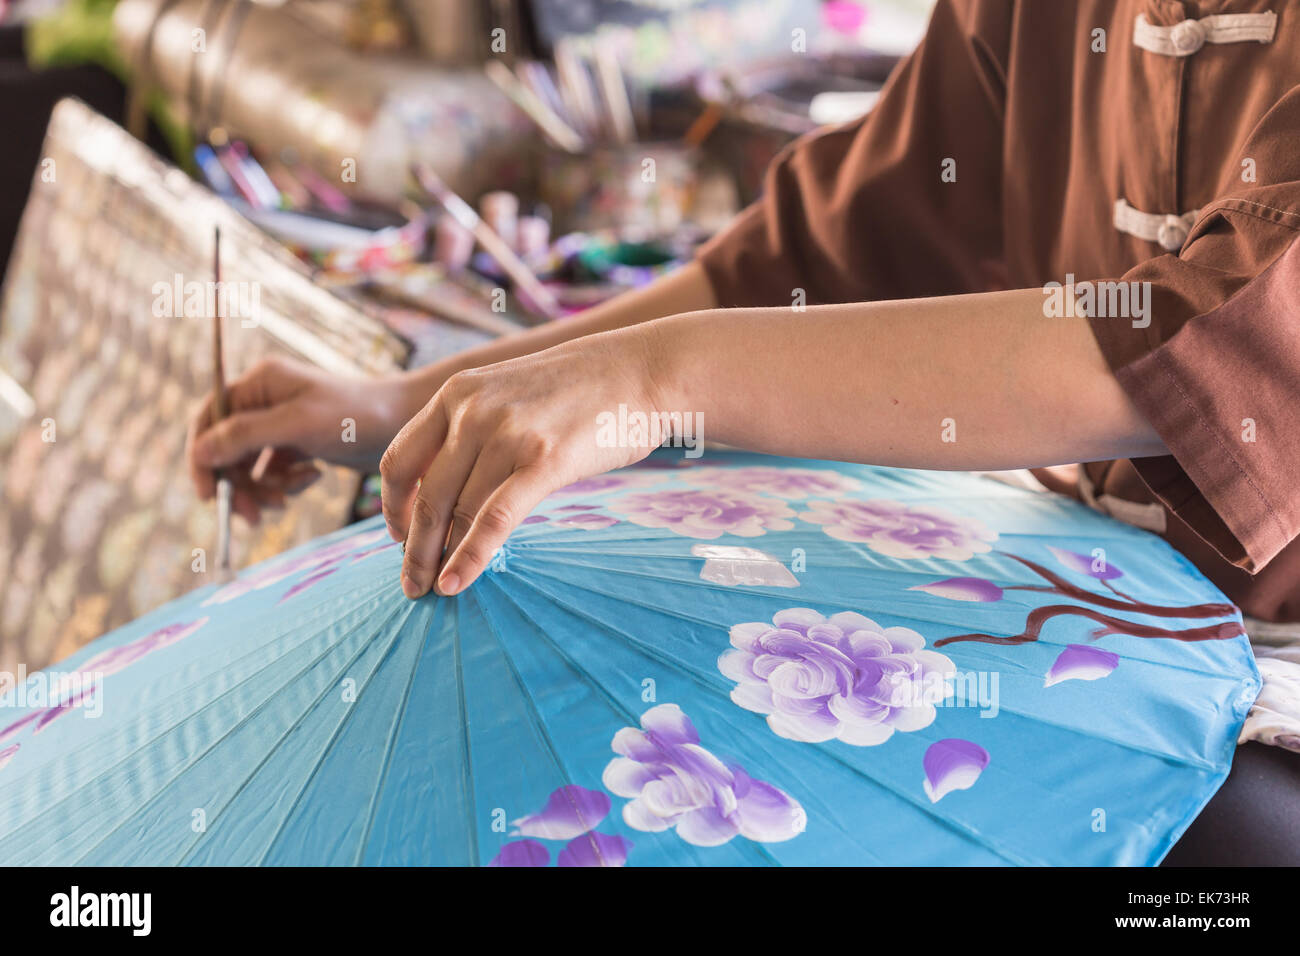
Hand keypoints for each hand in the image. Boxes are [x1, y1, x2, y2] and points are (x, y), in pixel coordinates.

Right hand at [187, 356, 418, 523]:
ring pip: (250, 467)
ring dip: (264, 489)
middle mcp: (264, 401)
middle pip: (227, 450)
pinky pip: (275, 474)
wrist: (403, 424)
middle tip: (254, 516)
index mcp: (258, 384)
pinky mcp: (298, 445)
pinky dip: (288, 484)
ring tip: (287, 500)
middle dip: (239, 484)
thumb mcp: (297, 425)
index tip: (210, 496)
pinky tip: (313, 478)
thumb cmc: (355, 416)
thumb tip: (198, 452)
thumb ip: (245, 436)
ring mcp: (281, 424)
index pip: (208, 420)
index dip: (202, 458)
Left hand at [381, 325, 669, 597]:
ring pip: (457, 512)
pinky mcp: (544, 462)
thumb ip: (474, 427)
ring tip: (433, 588)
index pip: (400, 459)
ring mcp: (508, 436)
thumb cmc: (580, 388)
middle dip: (413, 547)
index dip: (392, 505)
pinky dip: (470, 557)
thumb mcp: (509, 391)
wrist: (640, 370)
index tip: (399, 534)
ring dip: (438, 558)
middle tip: (410, 582)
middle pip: (425, 495)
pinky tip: (455, 582)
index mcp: (457, 393)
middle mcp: (473, 412)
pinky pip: (495, 520)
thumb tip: (451, 483)